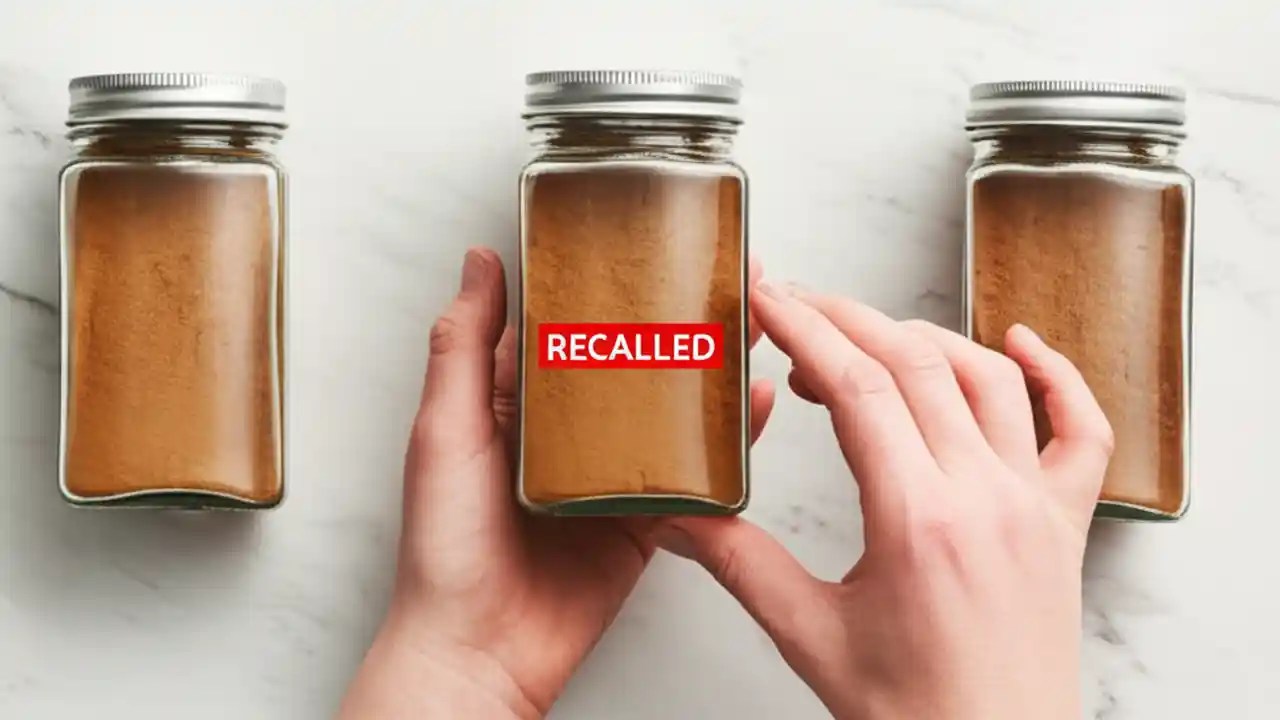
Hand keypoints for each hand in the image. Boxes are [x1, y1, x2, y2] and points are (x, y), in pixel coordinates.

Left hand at [339, 248, 775, 718]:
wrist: (481, 650)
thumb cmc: (448, 547)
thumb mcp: (446, 430)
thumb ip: (463, 346)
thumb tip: (479, 262)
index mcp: (513, 406)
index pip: (562, 331)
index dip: (598, 288)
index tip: (638, 245)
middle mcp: (566, 436)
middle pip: (627, 366)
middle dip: (669, 325)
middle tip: (716, 281)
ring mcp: (609, 477)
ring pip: (667, 413)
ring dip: (706, 374)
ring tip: (746, 329)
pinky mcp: (645, 520)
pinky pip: (692, 475)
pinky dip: (725, 444)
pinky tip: (752, 409)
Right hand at [653, 283, 1113, 719]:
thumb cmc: (915, 716)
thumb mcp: (809, 635)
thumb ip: (738, 562)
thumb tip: (677, 515)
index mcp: (918, 520)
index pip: (856, 385)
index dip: (804, 328)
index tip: (768, 298)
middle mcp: (985, 497)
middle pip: (914, 364)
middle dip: (846, 318)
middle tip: (795, 304)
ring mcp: (1035, 505)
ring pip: (987, 378)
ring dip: (922, 338)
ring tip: (864, 335)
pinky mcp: (1065, 524)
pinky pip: (1082, 431)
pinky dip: (1059, 375)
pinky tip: (1022, 343)